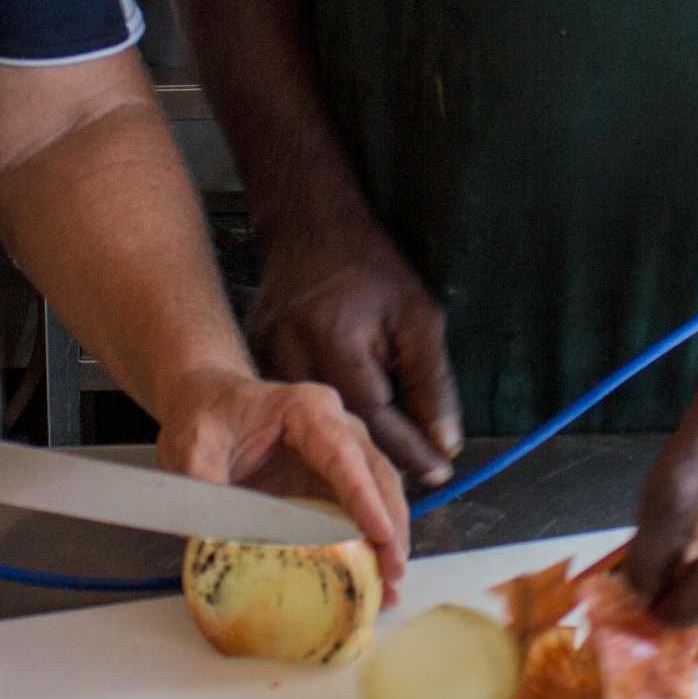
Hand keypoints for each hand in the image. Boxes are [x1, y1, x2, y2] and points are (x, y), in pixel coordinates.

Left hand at [156, 368, 412, 594]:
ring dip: (388, 536)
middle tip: (392, 572)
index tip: (380, 534)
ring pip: (380, 491)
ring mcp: (341, 450)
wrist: (207, 400)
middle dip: (390, 524)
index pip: (344, 455)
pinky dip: (371, 538)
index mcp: (306, 409)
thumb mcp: (194, 447)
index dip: (364, 497)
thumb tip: (214, 541)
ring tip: (389, 585)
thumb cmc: (205, 416)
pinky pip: (363, 505)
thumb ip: (207, 487)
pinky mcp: (335, 476)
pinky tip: (373, 574)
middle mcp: (336, 425)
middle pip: (377, 474)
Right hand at [247, 216, 463, 487]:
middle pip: (340, 430)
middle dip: (384, 458)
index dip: (411, 449)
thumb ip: (432, 383)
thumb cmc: (369, 266)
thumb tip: (444, 442)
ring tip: (392, 460)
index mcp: (332, 340)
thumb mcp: (418, 317)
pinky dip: (323, 423)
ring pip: (313, 425)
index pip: (375, 417)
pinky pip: (292, 408)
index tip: (441, 470)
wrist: (310, 226)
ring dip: (353, 445)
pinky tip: (351, 433)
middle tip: (423, 471)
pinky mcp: (253, 360)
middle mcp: (289, 353)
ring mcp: (263, 358)